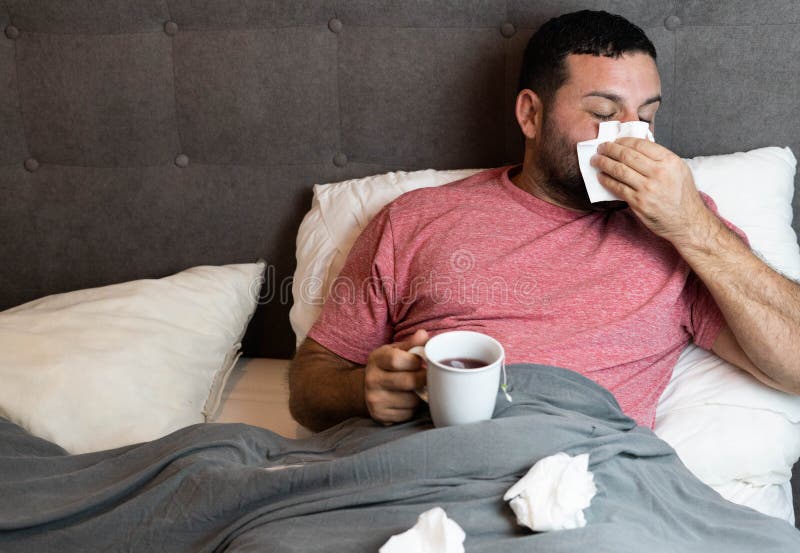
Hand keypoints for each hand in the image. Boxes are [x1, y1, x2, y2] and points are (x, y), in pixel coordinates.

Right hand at [364, 329, 428, 423]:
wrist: (365, 388)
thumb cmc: (387, 366)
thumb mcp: (395, 351)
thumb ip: (411, 344)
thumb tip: (423, 334)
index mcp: (376, 359)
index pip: (397, 359)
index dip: (415, 361)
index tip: (421, 362)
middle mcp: (372, 380)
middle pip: (408, 382)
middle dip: (423, 379)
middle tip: (426, 377)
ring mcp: (375, 400)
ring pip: (411, 400)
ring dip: (419, 395)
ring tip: (415, 389)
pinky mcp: (380, 416)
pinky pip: (407, 414)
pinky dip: (412, 408)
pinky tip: (407, 400)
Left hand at [590, 137, 714, 245]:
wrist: (687, 222)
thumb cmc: (682, 195)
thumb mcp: (679, 170)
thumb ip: (660, 158)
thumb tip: (638, 145)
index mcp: (669, 161)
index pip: (640, 144)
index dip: (623, 141)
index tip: (615, 141)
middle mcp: (659, 172)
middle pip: (626, 155)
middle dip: (609, 149)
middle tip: (601, 148)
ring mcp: (648, 188)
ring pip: (619, 170)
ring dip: (603, 163)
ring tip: (595, 160)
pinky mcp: (639, 202)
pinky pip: (617, 188)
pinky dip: (606, 180)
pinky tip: (601, 177)